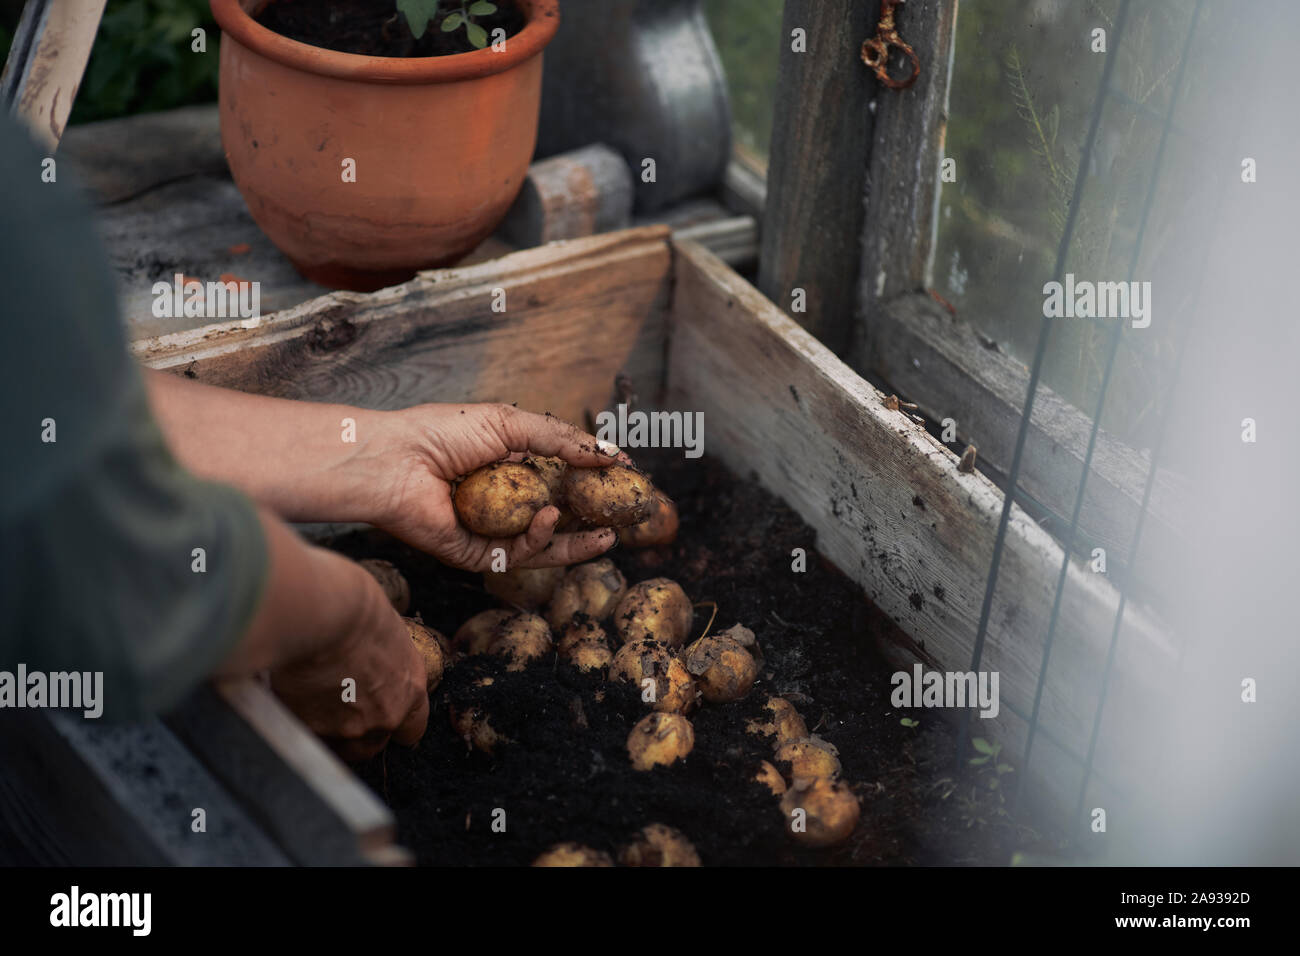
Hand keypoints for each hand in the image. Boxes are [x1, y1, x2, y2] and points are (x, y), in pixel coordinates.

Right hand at [268, 563, 428, 760]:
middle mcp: (385, 715)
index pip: (413, 727)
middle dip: (358, 731)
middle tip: (339, 705)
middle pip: (373, 745)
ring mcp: (348, 727)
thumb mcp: (385, 628)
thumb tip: (367, 657)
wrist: (321, 614)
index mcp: (410, 687)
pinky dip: (298, 721)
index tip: (380, 714)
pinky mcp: (312, 729)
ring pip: (338, 747)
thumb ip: (382, 657)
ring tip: (312, 702)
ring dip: (328, 731)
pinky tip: (290, 697)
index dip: (396, 724)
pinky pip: (305, 735)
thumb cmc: (354, 605)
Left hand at [365, 403, 624, 570]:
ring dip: (577, 544)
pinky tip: (550, 518)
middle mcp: (501, 502)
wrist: (393, 460)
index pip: (560, 479)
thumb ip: (563, 440)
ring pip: (543, 547)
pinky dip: (539, 539)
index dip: (592, 481)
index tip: (625, 478)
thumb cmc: (442, 433)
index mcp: (508, 467)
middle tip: (625, 522)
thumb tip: (613, 455)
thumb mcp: (512, 424)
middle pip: (558, 519)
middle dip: (593, 523)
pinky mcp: (475, 555)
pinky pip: (517, 555)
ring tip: (607, 536)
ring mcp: (489, 531)